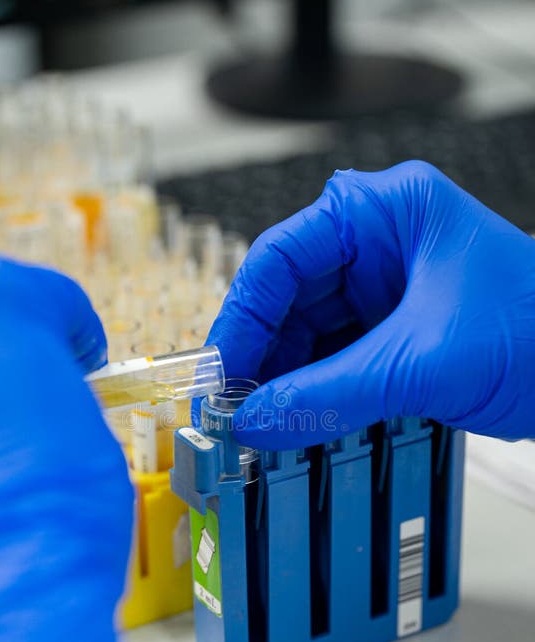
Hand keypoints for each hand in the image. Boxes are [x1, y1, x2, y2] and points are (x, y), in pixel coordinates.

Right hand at [207, 161, 534, 447]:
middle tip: (236, 413)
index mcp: (384, 212)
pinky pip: (335, 361)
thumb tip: (255, 420)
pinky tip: (298, 424)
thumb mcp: (420, 362)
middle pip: (287, 301)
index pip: (280, 258)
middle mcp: (378, 245)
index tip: (221, 375)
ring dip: (285, 384)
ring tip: (263, 428)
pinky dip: (315, 395)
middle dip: (261, 360)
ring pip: (308, 337)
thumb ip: (328, 395)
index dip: (241, 320)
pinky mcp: (396, 334)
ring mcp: (387, 291)